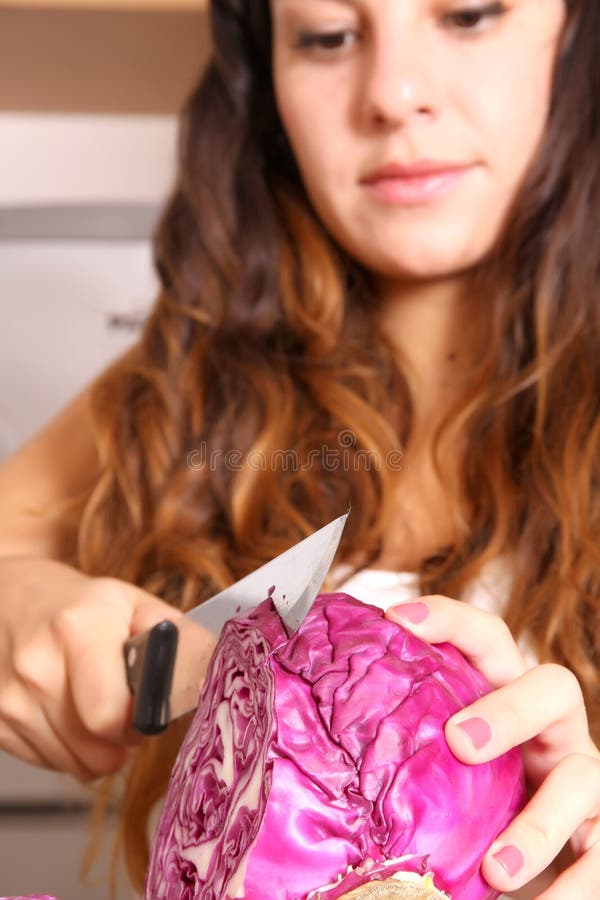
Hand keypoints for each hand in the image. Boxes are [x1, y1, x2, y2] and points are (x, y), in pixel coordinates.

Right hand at [0, 557, 185, 781]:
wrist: (9, 598)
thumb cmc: (79, 604)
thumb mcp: (132, 603)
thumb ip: (177, 636)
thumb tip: (218, 670)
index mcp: (78, 628)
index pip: (113, 716)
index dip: (141, 723)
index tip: (148, 708)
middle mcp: (37, 665)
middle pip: (98, 752)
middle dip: (124, 741)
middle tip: (128, 710)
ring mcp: (10, 699)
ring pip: (77, 767)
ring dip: (98, 748)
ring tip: (95, 705)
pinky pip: (52, 765)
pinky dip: (69, 749)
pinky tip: (68, 712)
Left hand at [385, 595, 599, 898]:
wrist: (520, 850)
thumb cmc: (465, 794)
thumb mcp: (435, 764)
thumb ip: (397, 754)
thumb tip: (303, 763)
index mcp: (505, 691)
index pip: (486, 637)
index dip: (449, 618)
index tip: (398, 621)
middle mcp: (552, 725)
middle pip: (553, 687)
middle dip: (510, 709)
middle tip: (460, 743)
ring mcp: (581, 772)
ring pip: (584, 777)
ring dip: (541, 823)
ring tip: (496, 869)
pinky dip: (574, 885)